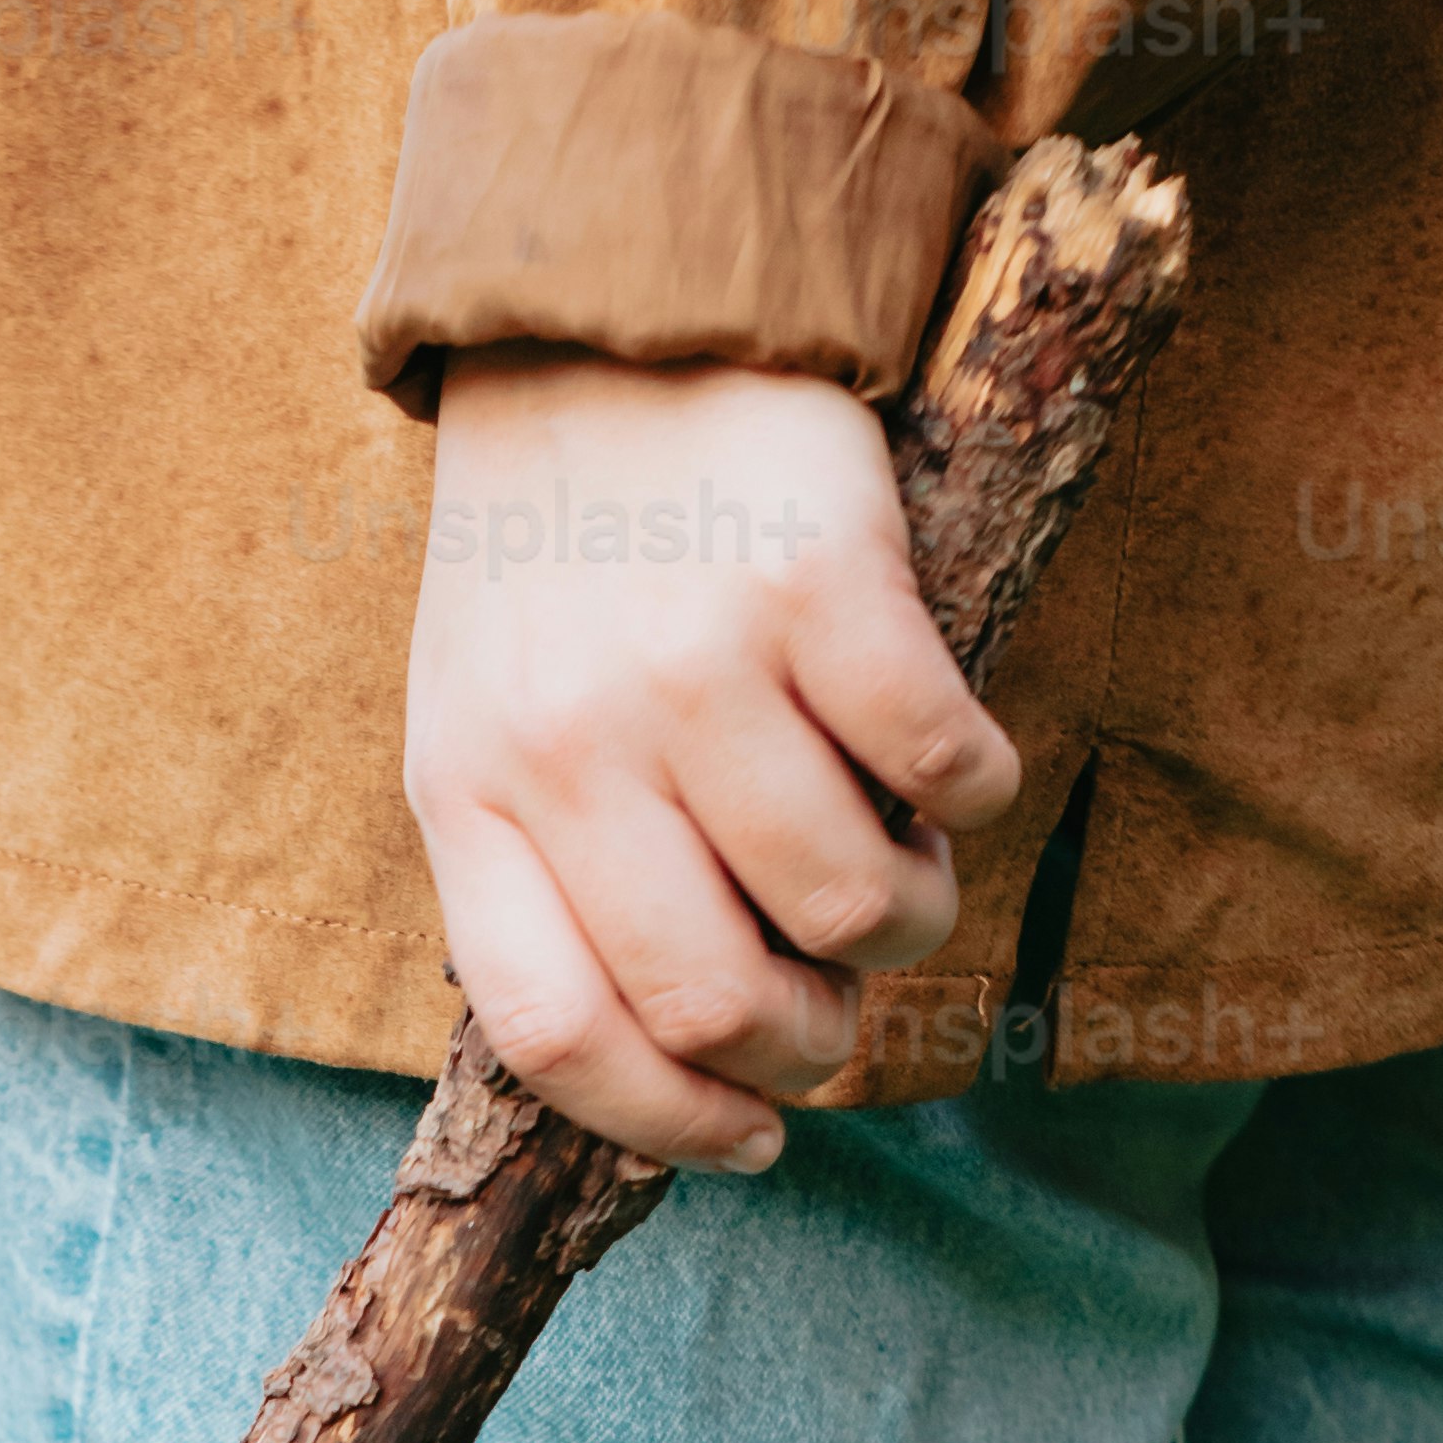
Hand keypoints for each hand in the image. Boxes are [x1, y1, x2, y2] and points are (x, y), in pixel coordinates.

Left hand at [402, 349, 1025, 1174]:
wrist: (608, 306)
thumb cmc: (559, 551)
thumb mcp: (488, 713)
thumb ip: (547, 869)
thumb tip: (683, 1056)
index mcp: (466, 793)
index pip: (555, 1034)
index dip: (667, 1122)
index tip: (751, 1136)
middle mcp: (571, 741)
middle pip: (714, 1000)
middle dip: (811, 1044)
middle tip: (843, 1001)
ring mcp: (695, 662)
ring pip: (848, 904)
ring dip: (908, 921)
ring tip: (897, 864)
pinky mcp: (820, 578)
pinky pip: (941, 767)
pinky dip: (975, 798)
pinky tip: (954, 771)